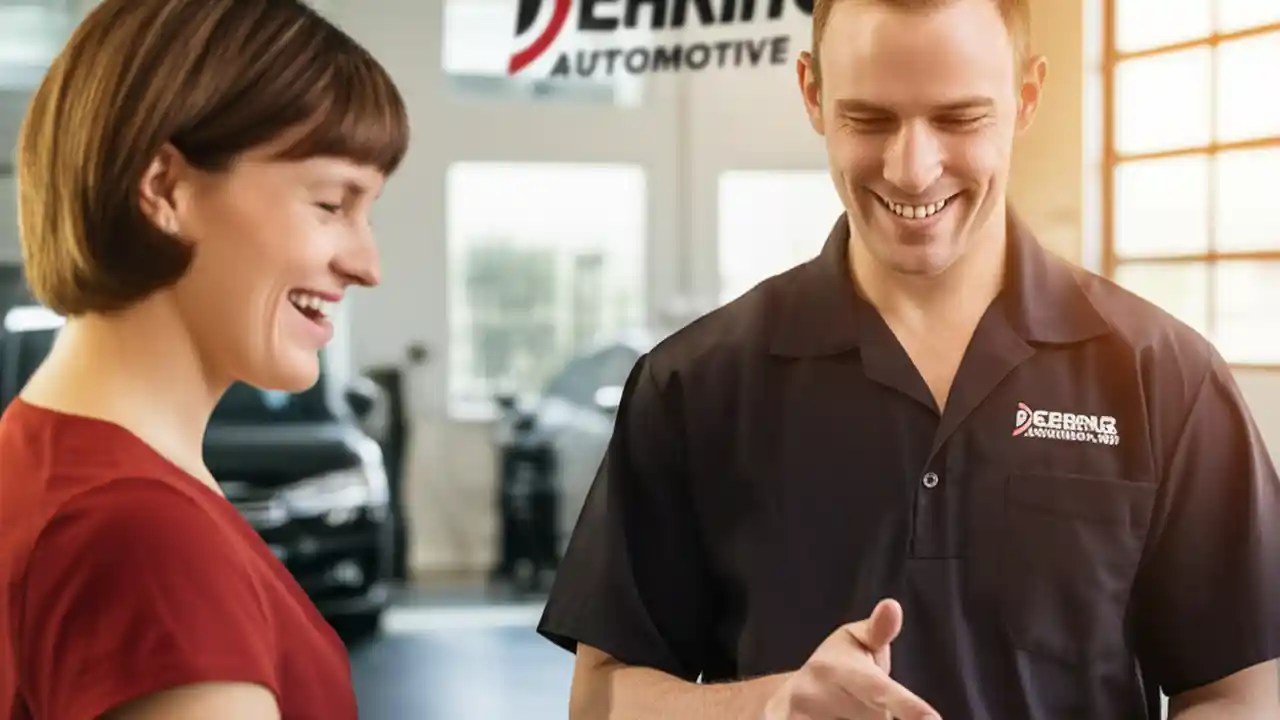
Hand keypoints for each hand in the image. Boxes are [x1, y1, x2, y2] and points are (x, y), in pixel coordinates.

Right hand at [762, 599, 940, 719]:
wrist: (787, 698)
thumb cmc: (835, 667)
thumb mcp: (856, 642)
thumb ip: (879, 631)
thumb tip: (892, 607)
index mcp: (836, 668)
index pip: (879, 691)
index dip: (907, 707)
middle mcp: (816, 696)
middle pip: (876, 719)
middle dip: (879, 715)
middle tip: (861, 699)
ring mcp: (802, 718)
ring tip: (847, 712)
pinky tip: (839, 717)